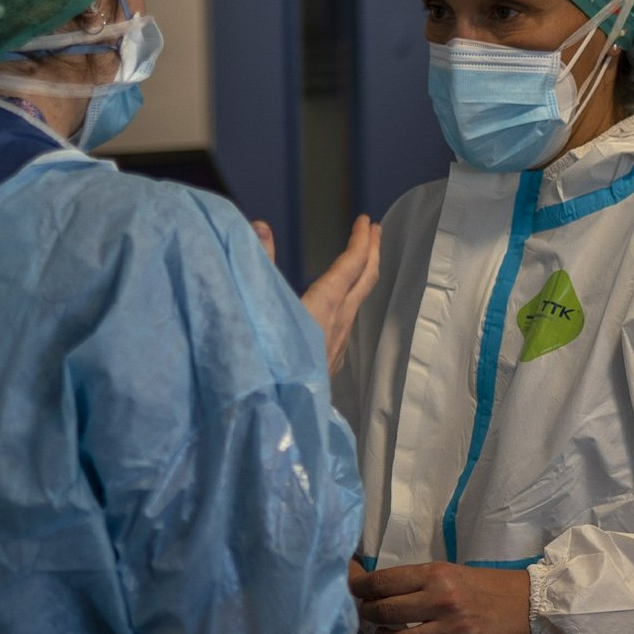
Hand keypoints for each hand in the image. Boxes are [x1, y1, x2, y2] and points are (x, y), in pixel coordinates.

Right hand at [252, 215, 381, 376]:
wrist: (275, 412)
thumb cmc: (265, 357)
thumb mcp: (259, 306)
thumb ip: (261, 263)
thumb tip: (261, 226)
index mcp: (324, 304)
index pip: (351, 264)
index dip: (361, 240)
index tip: (366, 220)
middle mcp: (339, 322)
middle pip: (366, 280)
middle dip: (372, 251)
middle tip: (375, 229)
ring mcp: (338, 343)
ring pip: (358, 301)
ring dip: (363, 275)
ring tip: (360, 259)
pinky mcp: (331, 360)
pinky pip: (348, 321)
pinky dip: (350, 298)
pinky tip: (339, 302)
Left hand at [350, 562, 531, 633]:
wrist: (527, 604)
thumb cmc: (485, 586)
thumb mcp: (449, 572)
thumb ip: (417, 581)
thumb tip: (377, 590)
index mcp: (436, 575)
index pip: (384, 582)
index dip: (360, 588)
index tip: (353, 592)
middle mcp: (442, 600)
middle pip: (386, 611)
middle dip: (368, 615)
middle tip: (367, 616)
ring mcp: (454, 630)